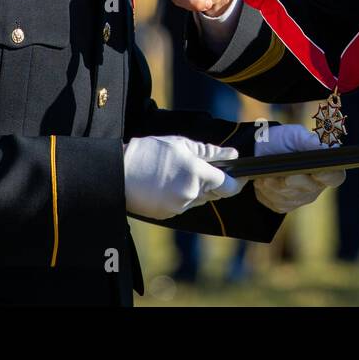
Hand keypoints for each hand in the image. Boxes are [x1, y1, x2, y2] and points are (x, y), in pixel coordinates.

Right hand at [123, 135, 243, 219]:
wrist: (118, 172)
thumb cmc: (149, 152)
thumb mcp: (181, 144)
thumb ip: (210, 152)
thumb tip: (232, 154)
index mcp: (198, 175)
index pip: (229, 185)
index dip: (237, 181)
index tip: (240, 176)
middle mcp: (192, 194)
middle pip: (215, 193)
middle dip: (213, 182)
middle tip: (199, 166)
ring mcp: (179, 207)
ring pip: (199, 199)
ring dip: (196, 188)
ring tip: (177, 171)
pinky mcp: (168, 215)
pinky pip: (183, 206)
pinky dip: (181, 196)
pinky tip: (167, 183)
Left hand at [252, 124, 345, 214]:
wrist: (260, 152)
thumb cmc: (283, 141)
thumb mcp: (295, 135)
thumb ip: (308, 141)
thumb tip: (322, 147)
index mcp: (325, 168)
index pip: (335, 177)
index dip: (328, 176)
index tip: (317, 171)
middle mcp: (315, 186)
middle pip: (309, 189)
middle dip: (295, 181)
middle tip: (285, 176)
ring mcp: (300, 198)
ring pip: (289, 197)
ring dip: (276, 186)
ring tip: (265, 176)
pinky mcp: (284, 205)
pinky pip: (277, 203)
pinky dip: (267, 192)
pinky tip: (262, 182)